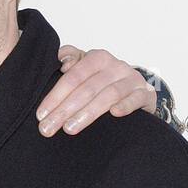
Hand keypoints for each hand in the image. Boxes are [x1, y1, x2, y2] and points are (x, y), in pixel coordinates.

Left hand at [36, 46, 156, 135]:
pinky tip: (114, 114)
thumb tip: (61, 60)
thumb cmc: (104, 82)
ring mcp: (132, 80)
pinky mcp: (146, 94)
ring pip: (109, 94)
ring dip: (88, 113)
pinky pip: (137, 99)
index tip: (41, 115)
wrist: (136, 91)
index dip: (55, 95)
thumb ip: (71, 60)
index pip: (73, 76)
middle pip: (87, 88)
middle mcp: (116, 66)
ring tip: (70, 129)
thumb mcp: (85, 70)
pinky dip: (126, 105)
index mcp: (98, 58)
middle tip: (49, 128)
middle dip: (65, 110)